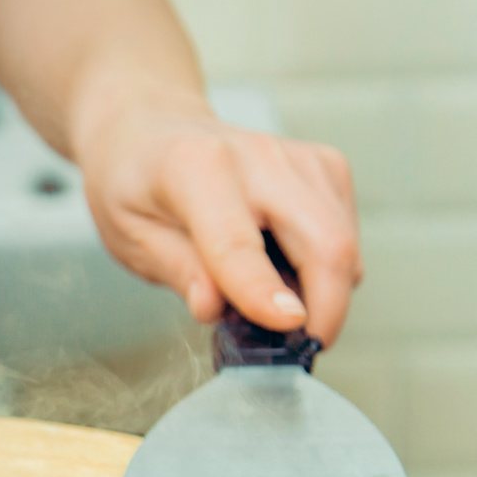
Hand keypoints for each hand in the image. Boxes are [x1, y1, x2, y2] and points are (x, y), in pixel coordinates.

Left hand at [77, 95, 361, 345]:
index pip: (238, 243)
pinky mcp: (325, 165)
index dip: (265, 293)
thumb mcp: (130, 235)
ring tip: (273, 301)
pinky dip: (325, 265)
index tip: (290, 328)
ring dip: (324, 290)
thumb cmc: (135, 182)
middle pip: (323, 241)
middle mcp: (257, 156)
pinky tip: (284, 267)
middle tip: (302, 349)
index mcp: (195, 169)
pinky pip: (345, 231)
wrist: (152, 127)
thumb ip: (176, 269)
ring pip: (343, 242)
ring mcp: (299, 157)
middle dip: (326, 308)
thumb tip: (214, 306)